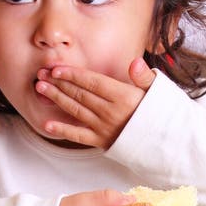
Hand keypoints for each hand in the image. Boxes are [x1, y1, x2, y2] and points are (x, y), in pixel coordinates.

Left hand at [36, 57, 155, 147]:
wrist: (164, 142)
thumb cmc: (159, 113)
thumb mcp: (156, 90)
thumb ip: (143, 76)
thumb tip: (135, 62)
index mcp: (123, 96)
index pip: (92, 82)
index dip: (73, 75)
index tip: (57, 68)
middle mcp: (110, 112)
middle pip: (79, 94)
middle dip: (59, 83)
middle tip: (41, 74)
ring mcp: (104, 128)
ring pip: (75, 110)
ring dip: (56, 99)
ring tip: (41, 88)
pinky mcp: (102, 142)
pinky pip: (79, 136)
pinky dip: (62, 131)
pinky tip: (47, 125)